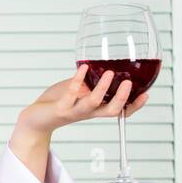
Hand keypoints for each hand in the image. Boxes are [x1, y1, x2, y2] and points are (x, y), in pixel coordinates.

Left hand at [17, 64, 150, 137]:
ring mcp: (74, 111)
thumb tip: (101, 64)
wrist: (35, 119)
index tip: (146, 94)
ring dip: (103, 88)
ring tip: (110, 73)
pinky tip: (83, 67)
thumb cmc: (57, 102)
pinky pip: (71, 94)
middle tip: (130, 84)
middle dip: (122, 98)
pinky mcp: (60, 108)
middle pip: (111, 111)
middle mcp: (88, 112)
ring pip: (93, 103)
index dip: (134, 106)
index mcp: (95, 109)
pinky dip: (77, 80)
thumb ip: (89, 80)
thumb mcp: (77, 90)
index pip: (120, 111)